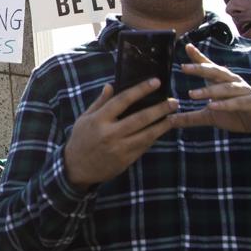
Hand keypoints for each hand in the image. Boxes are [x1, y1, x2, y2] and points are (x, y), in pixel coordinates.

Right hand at [63, 80, 177, 189]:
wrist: (76, 168)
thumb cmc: (81, 140)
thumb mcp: (84, 118)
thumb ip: (99, 102)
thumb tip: (110, 85)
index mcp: (98, 120)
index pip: (123, 100)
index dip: (140, 90)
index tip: (155, 82)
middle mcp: (109, 133)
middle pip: (140, 118)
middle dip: (159, 109)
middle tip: (174, 101)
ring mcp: (119, 148)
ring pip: (146, 134)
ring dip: (163, 125)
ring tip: (174, 117)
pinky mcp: (125, 160)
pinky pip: (144, 146)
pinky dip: (154, 137)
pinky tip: (162, 130)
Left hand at [169, 44, 250, 140]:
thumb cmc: (237, 114)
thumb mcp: (210, 116)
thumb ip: (191, 116)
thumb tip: (169, 120)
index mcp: (223, 82)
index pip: (209, 67)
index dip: (199, 57)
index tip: (186, 47)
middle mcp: (233, 82)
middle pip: (216, 72)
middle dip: (200, 68)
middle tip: (184, 67)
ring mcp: (244, 92)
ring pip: (225, 88)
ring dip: (209, 90)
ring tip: (191, 94)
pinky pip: (237, 102)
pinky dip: (225, 104)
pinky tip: (212, 106)